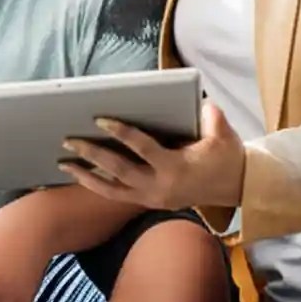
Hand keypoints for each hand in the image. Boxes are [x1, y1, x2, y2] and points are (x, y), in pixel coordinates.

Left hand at [58, 102, 244, 208]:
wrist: (237, 188)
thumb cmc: (226, 157)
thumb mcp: (223, 134)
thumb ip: (210, 116)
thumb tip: (198, 98)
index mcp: (176, 167)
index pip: (142, 148)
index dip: (121, 132)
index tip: (100, 119)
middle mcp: (159, 186)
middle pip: (119, 170)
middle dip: (92, 155)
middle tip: (69, 140)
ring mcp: (153, 198)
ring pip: (112, 189)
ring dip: (86, 176)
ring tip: (63, 163)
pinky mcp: (149, 202)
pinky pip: (117, 195)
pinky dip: (97, 186)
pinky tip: (80, 176)